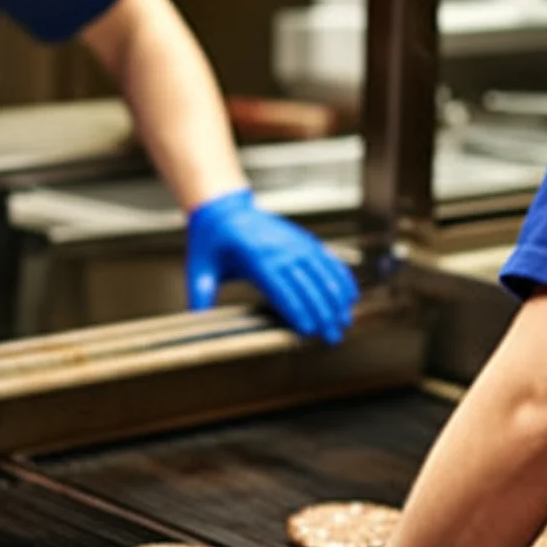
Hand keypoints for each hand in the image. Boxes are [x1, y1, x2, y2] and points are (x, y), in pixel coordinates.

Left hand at [186, 189, 359, 344]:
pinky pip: (327, 260)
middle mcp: (281, 249)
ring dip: (336, 299)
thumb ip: (200, 292)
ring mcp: (295, 244)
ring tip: (345, 321)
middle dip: (323, 313)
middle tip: (333, 337)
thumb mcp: (200, 266)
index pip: (282, 288)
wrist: (225, 209)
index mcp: (256, 257)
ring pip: (323, 274)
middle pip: (307, 285)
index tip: (308, 330)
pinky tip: (350, 296)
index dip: (297, 309)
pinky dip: (341, 278)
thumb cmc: (212, 240)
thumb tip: (196, 318)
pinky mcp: (303, 241)